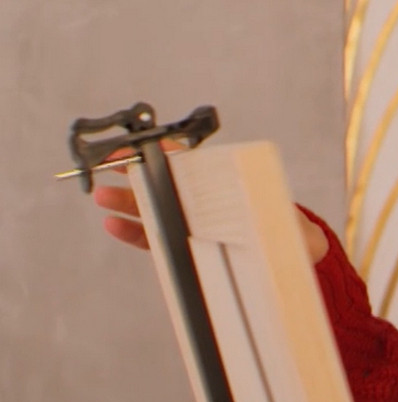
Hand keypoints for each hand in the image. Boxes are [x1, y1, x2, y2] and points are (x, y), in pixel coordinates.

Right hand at [91, 145, 328, 263]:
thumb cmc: (288, 228)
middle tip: (111, 164)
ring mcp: (189, 222)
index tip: (146, 147)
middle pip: (163, 182)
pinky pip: (153, 238)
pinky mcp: (182, 245)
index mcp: (224, 184)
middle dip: (136, 172)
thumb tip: (291, 222)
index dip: (166, 153)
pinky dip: (133, 232)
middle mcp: (202, 200)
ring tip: (102, 196)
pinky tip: (114, 225)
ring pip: (152, 209)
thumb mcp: (288, 218)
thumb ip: (284, 218)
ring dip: (126, 202)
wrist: (291, 255)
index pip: (190, 163)